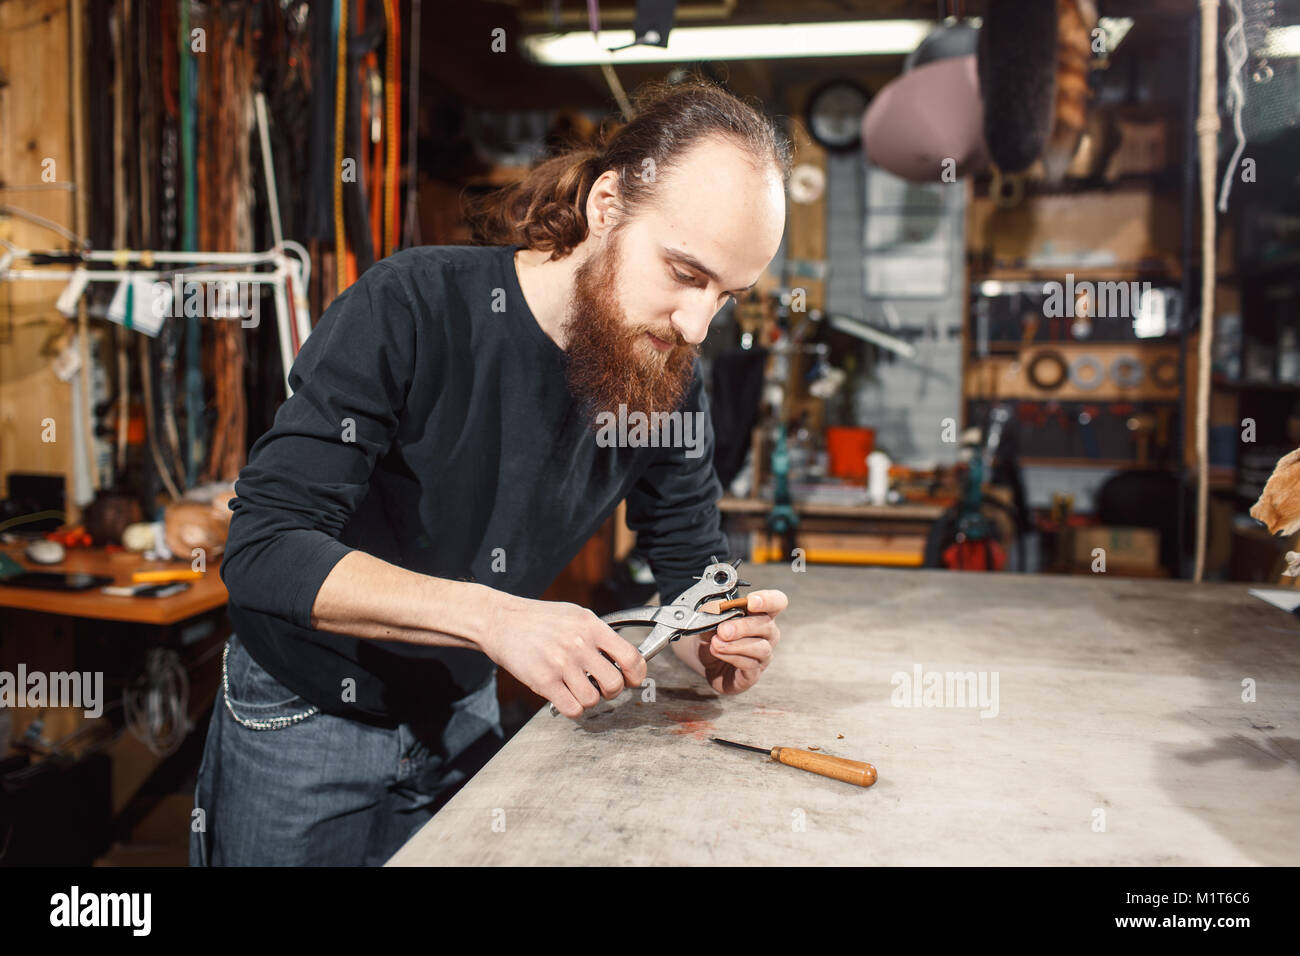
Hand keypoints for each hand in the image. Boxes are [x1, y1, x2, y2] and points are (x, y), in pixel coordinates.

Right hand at [476, 595, 646, 718]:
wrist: (502, 621)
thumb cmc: (540, 619)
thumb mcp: (576, 615)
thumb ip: (600, 634)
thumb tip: (624, 657)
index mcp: (591, 626)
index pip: (631, 657)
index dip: (637, 674)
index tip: (632, 678)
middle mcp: (579, 644)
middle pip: (614, 684)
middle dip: (611, 691)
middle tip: (601, 686)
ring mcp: (561, 663)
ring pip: (593, 700)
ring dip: (589, 700)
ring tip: (578, 689)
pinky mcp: (543, 680)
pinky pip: (572, 708)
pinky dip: (573, 708)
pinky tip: (566, 697)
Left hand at [672, 589, 786, 694]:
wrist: (705, 660)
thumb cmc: (715, 636)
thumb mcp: (711, 621)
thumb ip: (715, 614)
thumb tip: (715, 608)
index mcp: (761, 614)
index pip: (777, 602)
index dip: (768, 600)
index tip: (751, 602)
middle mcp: (767, 634)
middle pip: (766, 625)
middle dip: (743, 626)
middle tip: (723, 630)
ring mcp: (763, 655)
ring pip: (761, 647)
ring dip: (736, 645)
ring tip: (716, 643)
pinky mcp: (753, 674)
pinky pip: (750, 666)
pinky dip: (732, 657)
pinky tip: (718, 652)